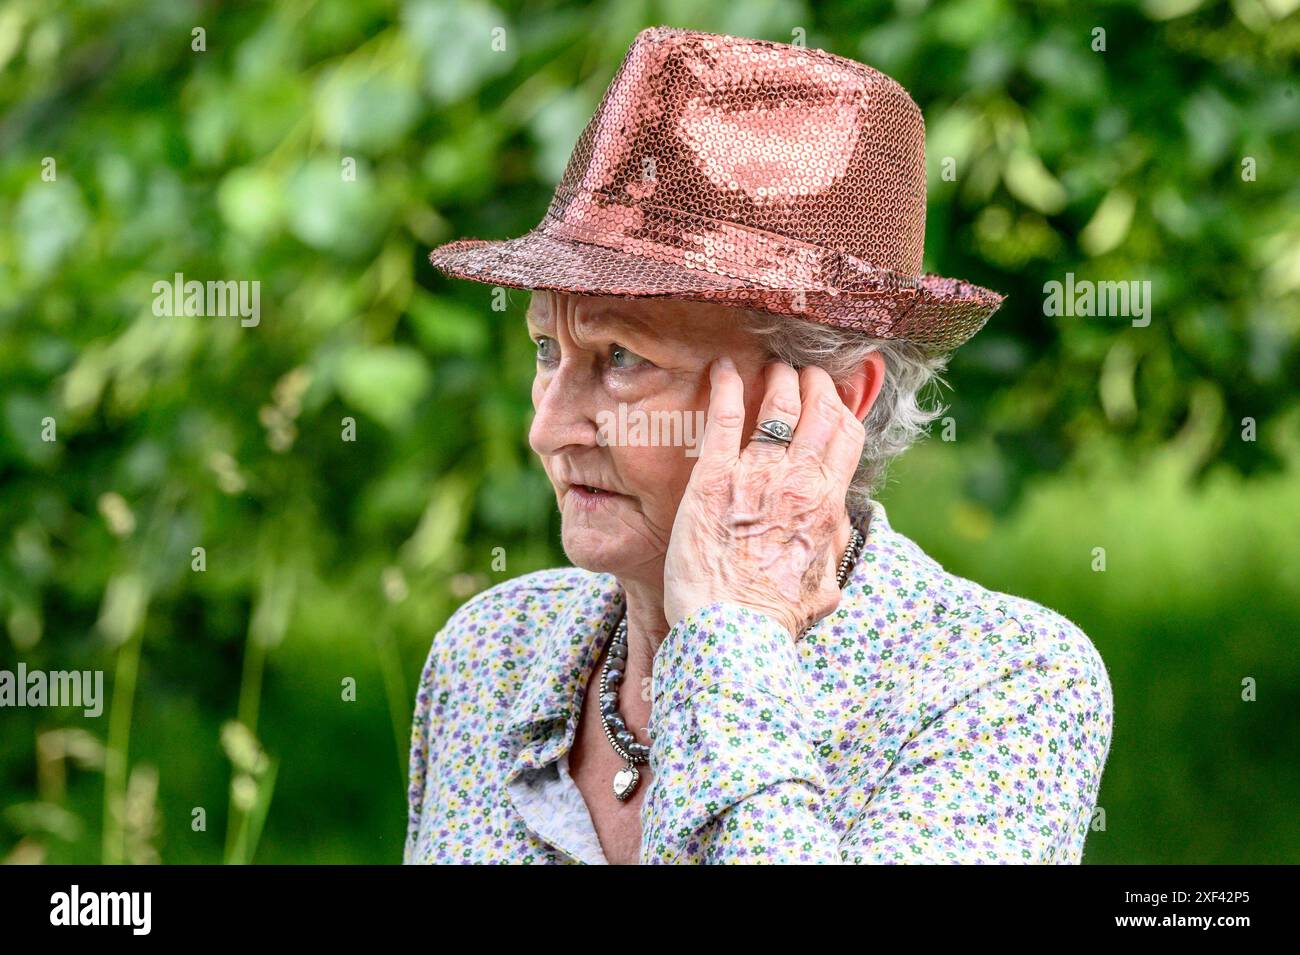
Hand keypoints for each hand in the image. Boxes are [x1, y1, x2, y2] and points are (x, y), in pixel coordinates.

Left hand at [663, 356, 865, 639]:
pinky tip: (720, 368)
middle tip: (802, 372)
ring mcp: (756, 478)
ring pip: (777, 407)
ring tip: (770, 367)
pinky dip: (725, 387)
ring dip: (777, 379)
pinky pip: (724, 419)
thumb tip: (837, 538)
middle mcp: (798, 483)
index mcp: (828, 505)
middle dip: (813, 384)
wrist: (734, 636)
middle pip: (817, 411)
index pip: (846, 436)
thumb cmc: (774, 620)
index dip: (840, 408)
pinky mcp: (713, 480)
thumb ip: (830, 553)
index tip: (829, 398)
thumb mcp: (822, 589)